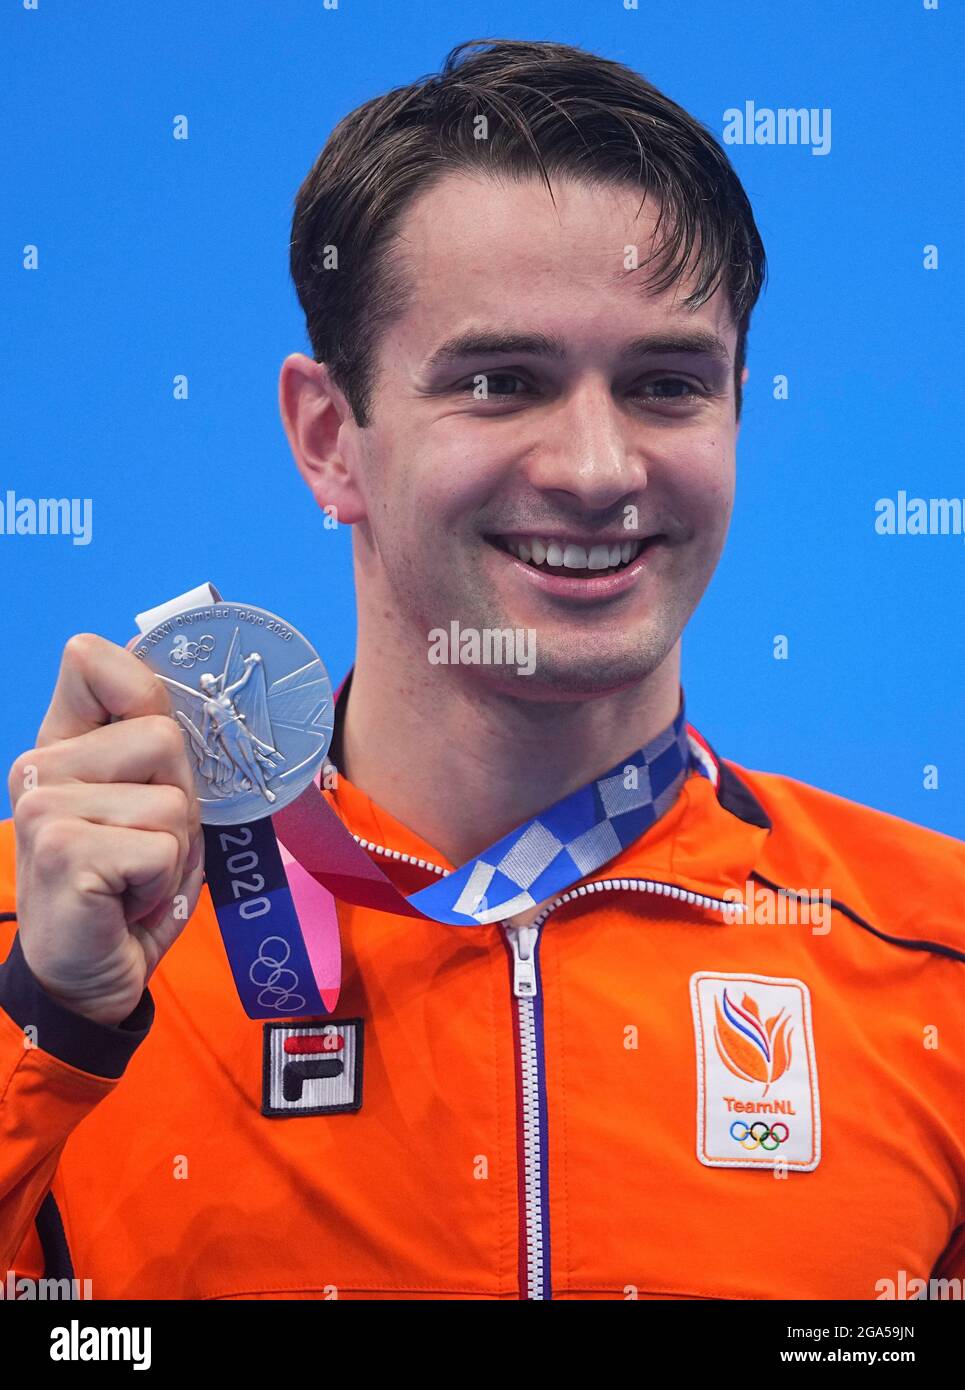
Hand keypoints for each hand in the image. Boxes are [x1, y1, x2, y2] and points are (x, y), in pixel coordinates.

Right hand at [8, 634, 204, 1025]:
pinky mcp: (64, 851)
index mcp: (60, 743)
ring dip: (175, 847)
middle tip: (148, 845)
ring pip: (172, 798)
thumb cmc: (128, 885)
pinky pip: (162, 847)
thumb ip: (152, 740)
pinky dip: (163, 882)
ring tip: (136, 876)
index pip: (90, 660)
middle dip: (181, 798)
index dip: (141, 686)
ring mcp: (45, 808)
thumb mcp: (149, 802)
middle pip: (164, 736)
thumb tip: (159, 652)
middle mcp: (40, 766)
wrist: (91, 975)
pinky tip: (126, 901)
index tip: (152, 741)